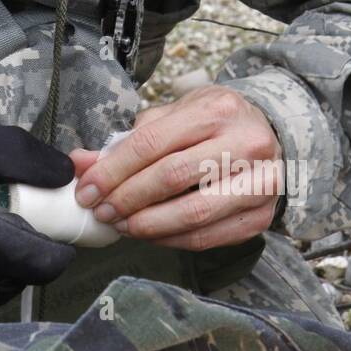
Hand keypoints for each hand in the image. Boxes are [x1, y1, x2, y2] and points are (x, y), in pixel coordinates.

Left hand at [69, 86, 282, 250]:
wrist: (271, 135)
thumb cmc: (213, 124)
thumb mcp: (173, 116)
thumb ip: (127, 140)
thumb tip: (79, 164)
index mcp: (215, 110)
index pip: (151, 143)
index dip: (113, 170)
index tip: (87, 190)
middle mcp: (244, 143)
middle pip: (171, 177)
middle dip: (126, 198)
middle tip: (101, 211)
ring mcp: (260, 181)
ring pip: (193, 212)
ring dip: (147, 224)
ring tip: (123, 225)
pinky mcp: (261, 214)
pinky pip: (209, 236)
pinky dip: (172, 240)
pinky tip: (150, 234)